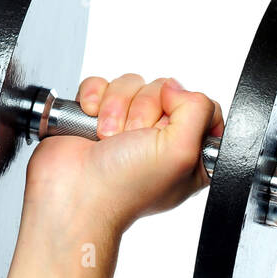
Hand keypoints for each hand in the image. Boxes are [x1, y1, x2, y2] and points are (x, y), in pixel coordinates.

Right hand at [22, 73, 224, 237]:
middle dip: (144, 111)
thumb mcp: (182, 153)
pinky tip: (90, 124)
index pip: (203, 107)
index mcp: (190, 154)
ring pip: (132, 85)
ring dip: (116, 108)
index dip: (183, 111)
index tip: (167, 131)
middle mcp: (161, 138)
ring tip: (109, 137)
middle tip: (132, 139)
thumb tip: (177, 88)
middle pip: (165, 90)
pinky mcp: (99, 114)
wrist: (73, 193)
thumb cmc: (124, 188)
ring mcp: (129, 125)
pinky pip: (102, 84)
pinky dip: (94, 99)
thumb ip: (199, 111)